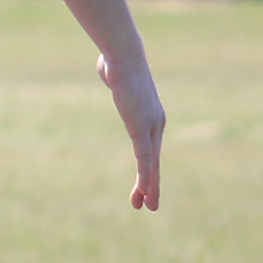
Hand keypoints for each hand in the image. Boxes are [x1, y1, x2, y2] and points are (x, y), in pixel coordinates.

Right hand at [98, 52, 164, 209]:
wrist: (123, 56)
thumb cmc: (116, 61)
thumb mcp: (116, 75)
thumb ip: (115, 79)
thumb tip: (107, 69)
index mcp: (150, 115)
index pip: (150, 148)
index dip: (147, 168)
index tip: (143, 184)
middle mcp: (155, 124)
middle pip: (154, 161)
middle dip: (151, 184)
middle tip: (149, 204)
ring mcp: (150, 127)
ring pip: (152, 165)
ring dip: (149, 188)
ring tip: (147, 207)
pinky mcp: (141, 129)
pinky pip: (144, 159)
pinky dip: (145, 177)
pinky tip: (145, 192)